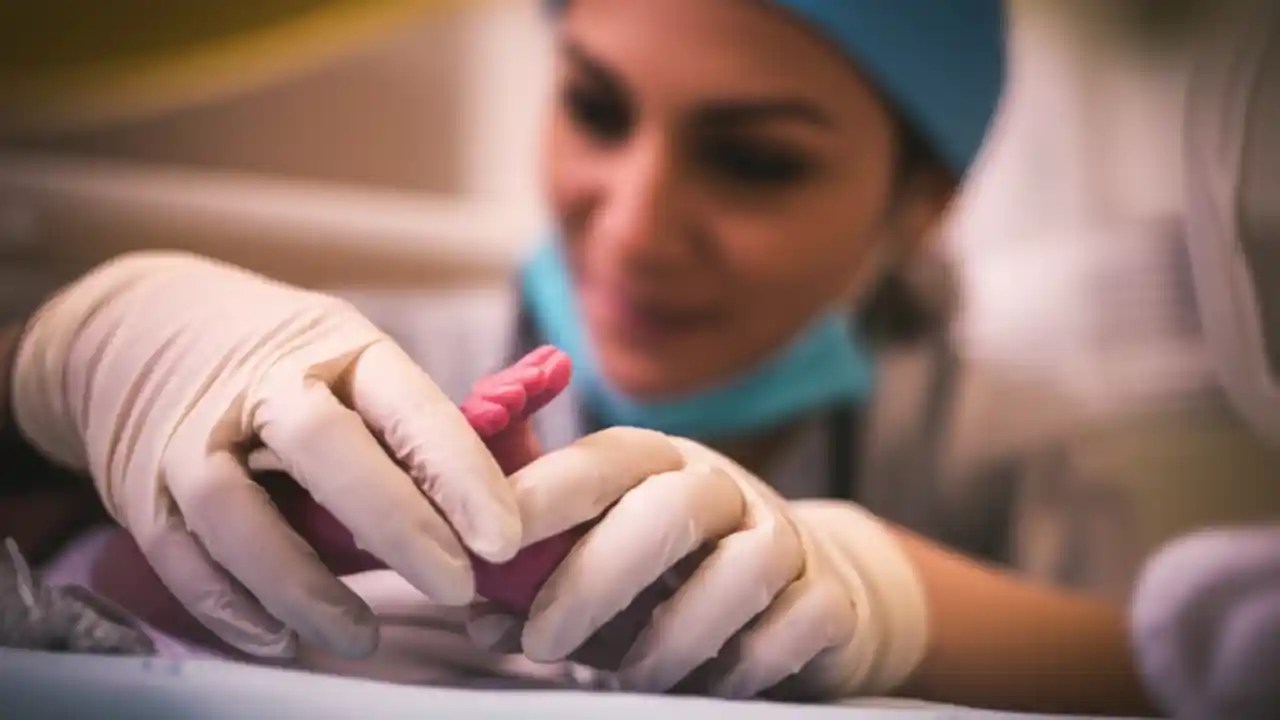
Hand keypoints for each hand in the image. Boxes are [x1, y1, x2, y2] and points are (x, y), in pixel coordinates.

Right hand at [11, 251, 521, 657]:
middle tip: (457, 587)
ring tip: (362, 637)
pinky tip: (279, 638)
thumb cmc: (283, 365)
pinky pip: (179, 554)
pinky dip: (228, 604)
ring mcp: (192, 433)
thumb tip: (489, 521)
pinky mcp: (140, 485)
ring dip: (303, 584)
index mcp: (338, 348)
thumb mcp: (350, 364)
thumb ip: (409, 435)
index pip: (408, 405)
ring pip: (238, 512)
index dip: (460, 471)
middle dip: (397, 522)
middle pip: (326, 448)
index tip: (505, 538)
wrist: (140, 325)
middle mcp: (261, 383)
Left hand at [467, 429, 929, 699]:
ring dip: (673, 634)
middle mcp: (723, 488)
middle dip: (597, 575)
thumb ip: (542, 589)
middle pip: (670, 506)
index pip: (600, 460)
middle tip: (541, 640)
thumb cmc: (675, 584)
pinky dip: (743, 665)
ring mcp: (784, 537)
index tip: (487, 547)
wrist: (802, 599)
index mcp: (656, 465)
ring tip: (631, 678)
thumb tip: (481, 617)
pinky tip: (710, 685)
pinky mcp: (830, 598)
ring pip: (742, 567)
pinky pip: (793, 626)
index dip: (544, 494)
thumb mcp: (603, 575)